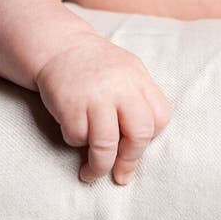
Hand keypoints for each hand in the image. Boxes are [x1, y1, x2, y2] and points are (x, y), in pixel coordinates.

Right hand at [36, 36, 170, 184]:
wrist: (60, 45)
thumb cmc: (97, 67)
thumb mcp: (127, 73)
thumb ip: (138, 102)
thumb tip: (140, 147)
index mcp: (139, 79)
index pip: (160, 116)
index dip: (152, 137)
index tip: (138, 146)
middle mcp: (121, 87)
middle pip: (140, 133)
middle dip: (131, 160)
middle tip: (122, 173)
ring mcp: (95, 96)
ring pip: (106, 145)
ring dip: (100, 166)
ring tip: (92, 173)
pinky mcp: (70, 105)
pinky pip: (77, 137)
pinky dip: (75, 141)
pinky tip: (74, 134)